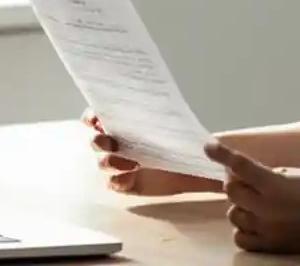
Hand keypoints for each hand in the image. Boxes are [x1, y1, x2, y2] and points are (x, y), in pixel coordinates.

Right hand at [83, 108, 221, 195]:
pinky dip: (119, 180)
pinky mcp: (127, 183)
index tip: (97, 117)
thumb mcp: (190, 128)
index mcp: (125, 123)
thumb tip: (208, 142)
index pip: (97, 117)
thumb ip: (195, 130)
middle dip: (98, 140)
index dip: (92, 116)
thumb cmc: (187, 140)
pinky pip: (113, 183)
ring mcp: (121, 164)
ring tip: (132, 162)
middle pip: (96, 140)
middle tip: (111, 141)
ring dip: (110, 161)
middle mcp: (118, 143)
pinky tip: (131, 177)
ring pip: (103, 162)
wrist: (195, 166)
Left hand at [205, 140, 299, 253]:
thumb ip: (266, 176)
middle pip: (232, 192)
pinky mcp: (272, 247)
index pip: (240, 166)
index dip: (222, 154)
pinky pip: (241, 238)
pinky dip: (245, 228)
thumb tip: (241, 178)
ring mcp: (269, 231)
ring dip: (241, 206)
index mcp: (276, 185)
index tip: (209, 146)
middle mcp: (269, 209)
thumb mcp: (294, 173)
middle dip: (238, 184)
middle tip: (251, 182)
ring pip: (234, 215)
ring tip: (260, 203)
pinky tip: (258, 221)